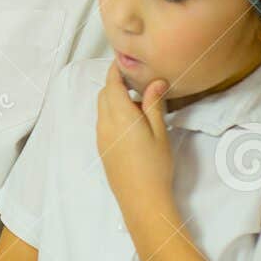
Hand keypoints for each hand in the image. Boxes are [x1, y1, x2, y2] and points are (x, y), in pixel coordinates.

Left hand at [96, 62, 172, 209]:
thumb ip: (153, 104)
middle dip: (116, 84)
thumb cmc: (155, 165)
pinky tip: (132, 124)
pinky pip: (103, 122)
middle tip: (138, 83)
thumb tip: (155, 81)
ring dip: (115, 99)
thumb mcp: (159, 131)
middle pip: (104, 94)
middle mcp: (104, 123)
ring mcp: (101, 136)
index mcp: (119, 115)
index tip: (125, 61)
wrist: (141, 199)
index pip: (112, 83)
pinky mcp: (102, 148)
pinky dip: (113, 114)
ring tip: (140, 105)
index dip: (116, 69)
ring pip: (102, 108)